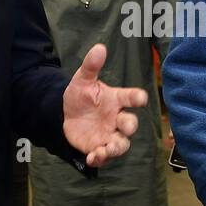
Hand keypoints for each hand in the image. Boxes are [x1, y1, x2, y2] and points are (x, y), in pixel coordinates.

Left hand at [62, 43, 147, 166]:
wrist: (64, 115)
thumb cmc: (80, 97)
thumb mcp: (82, 80)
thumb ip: (91, 66)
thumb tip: (99, 47)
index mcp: (116, 100)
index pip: (131, 97)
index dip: (138, 98)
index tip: (141, 98)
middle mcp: (116, 118)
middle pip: (130, 124)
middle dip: (130, 126)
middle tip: (126, 127)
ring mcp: (109, 134)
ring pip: (121, 144)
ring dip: (117, 147)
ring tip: (108, 148)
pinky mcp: (99, 147)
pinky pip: (104, 156)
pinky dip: (100, 158)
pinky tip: (92, 157)